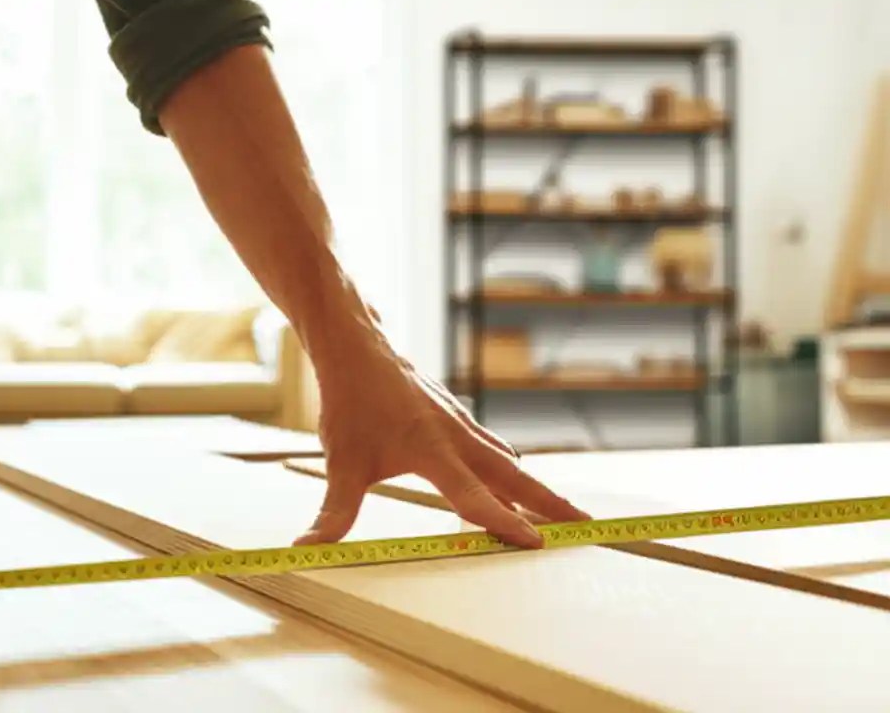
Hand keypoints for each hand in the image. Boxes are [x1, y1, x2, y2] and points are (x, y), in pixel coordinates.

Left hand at [295, 337, 589, 546]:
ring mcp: (461, 425)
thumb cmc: (350, 403)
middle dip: (550, 504)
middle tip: (587, 527)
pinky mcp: (457, 419)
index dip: (503, 521)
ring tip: (556, 516)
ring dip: (532, 489)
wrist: (356, 347)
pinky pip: (491, 450)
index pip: (474, 495)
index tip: (536, 541)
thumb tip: (307, 548)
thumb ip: (334, 512)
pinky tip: (504, 486)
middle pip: (514, 477)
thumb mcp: (341, 463)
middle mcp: (456, 437)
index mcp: (432, 450)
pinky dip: (506, 472)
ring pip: (507, 462)